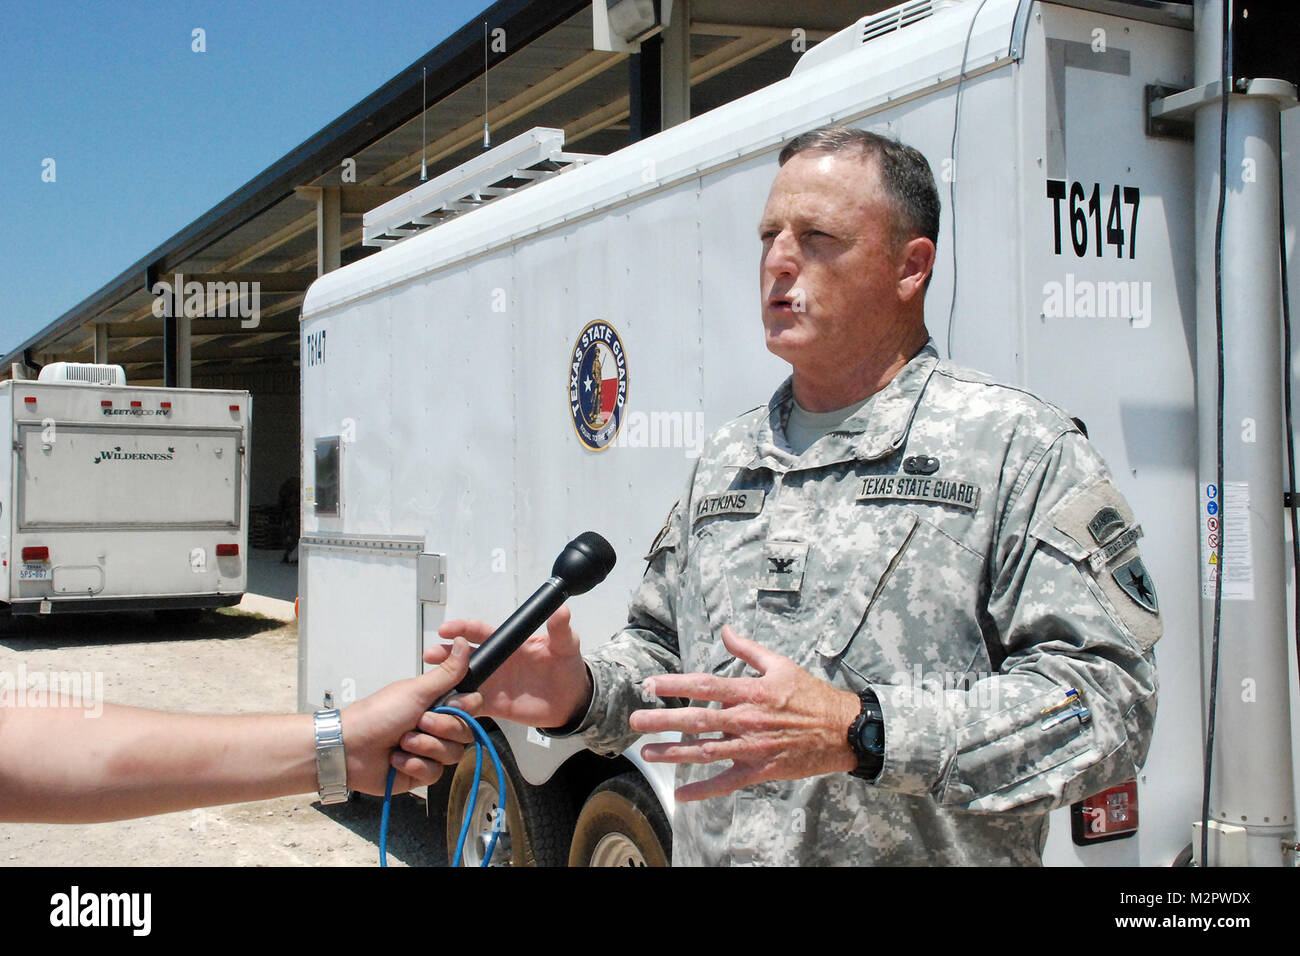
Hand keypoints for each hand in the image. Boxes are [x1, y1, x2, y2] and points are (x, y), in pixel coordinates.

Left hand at [340, 638, 479, 794]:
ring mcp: (429, 749)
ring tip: (402, 743)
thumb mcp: (415, 691)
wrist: (348, 748)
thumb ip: (446, 672)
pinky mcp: (420, 771)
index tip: (450, 705)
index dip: (464, 708)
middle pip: (465, 731)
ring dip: (424, 747)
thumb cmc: (376, 715)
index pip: (472, 705)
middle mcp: (435, 726)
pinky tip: (397, 759)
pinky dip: (414, 765)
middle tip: (418, 723)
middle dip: (440, 729)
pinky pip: (435, 772)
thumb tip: (463, 644)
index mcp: (436, 703)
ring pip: (452, 754)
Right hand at [430, 605, 590, 729]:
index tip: (447, 629)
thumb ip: (560, 629)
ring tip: (430, 683)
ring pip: (462, 680)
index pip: (481, 632)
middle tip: (429, 655)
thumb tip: (561, 610)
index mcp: (509, 644)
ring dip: (445, 680)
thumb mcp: (566, 645)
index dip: (463, 628)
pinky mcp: (494, 705)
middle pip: (464, 656)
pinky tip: (443, 708)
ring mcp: (493, 684)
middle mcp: (496, 662)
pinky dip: (457, 707)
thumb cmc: (566, 666)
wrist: (571, 699)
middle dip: (444, 654)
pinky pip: (471, 706)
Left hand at [628, 626, 860, 801]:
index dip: (675, 684)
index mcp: (751, 692)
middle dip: (663, 720)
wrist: (843, 730)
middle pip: (698, 720)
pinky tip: (681, 795)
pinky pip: (727, 782)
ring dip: (674, 753)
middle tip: (635, 719)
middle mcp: (748, 720)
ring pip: (706, 752)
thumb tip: (726, 630)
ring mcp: (752, 747)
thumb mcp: (781, 665)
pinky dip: (703, 790)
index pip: (706, 685)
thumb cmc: (811, 695)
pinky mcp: (760, 770)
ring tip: (648, 752)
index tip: (650, 684)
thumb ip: (749, 650)